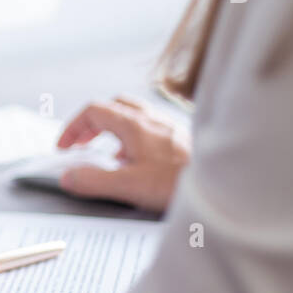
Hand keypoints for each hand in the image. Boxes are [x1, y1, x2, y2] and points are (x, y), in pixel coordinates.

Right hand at [56, 96, 190, 211]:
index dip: (73, 127)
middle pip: (113, 106)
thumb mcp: (129, 186)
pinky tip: (140, 162)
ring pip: (134, 114)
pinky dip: (136, 138)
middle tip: (82, 144)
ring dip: (114, 129)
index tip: (65, 147)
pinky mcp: (183, 139)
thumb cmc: (183, 182)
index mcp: (134, 124)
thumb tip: (68, 177)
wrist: (227, 184)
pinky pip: (152, 128)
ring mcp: (169, 127)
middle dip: (92, 123)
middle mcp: (152, 119)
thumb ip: (93, 181)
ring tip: (109, 154)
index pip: (93, 110)